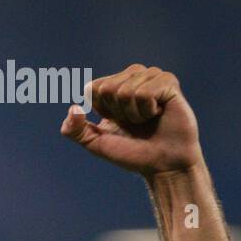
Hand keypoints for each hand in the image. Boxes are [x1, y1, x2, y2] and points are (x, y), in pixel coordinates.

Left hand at [61, 64, 200, 176]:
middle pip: (107, 88)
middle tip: (135, 123)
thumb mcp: (96, 143)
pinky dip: (148, 110)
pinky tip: (159, 113)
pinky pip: (145, 93)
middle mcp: (132, 77)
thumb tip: (73, 108)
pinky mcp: (168, 81)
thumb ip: (74, 130)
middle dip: (118, 113)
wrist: (161, 164)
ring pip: (126, 91)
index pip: (92, 88)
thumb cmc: (131, 153)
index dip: (101, 112)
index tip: (116, 122)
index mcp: (113, 87)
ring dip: (134, 114)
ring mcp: (151, 76)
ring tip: (147, 119)